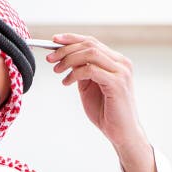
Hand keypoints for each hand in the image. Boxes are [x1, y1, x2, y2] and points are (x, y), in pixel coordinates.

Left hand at [46, 33, 147, 149]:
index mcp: (116, 61)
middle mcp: (121, 63)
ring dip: (69, 59)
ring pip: (90, 54)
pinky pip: (91, 70)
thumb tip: (67, 59)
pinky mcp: (117, 83)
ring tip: (57, 70)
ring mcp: (121, 71)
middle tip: (50, 58)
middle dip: (66, 49)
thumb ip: (82, 72)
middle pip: (90, 44)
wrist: (122, 133)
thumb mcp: (90, 88)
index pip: (92, 42)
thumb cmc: (107, 113)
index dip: (72, 39)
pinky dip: (75, 74)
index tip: (54, 40)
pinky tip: (67, 82)